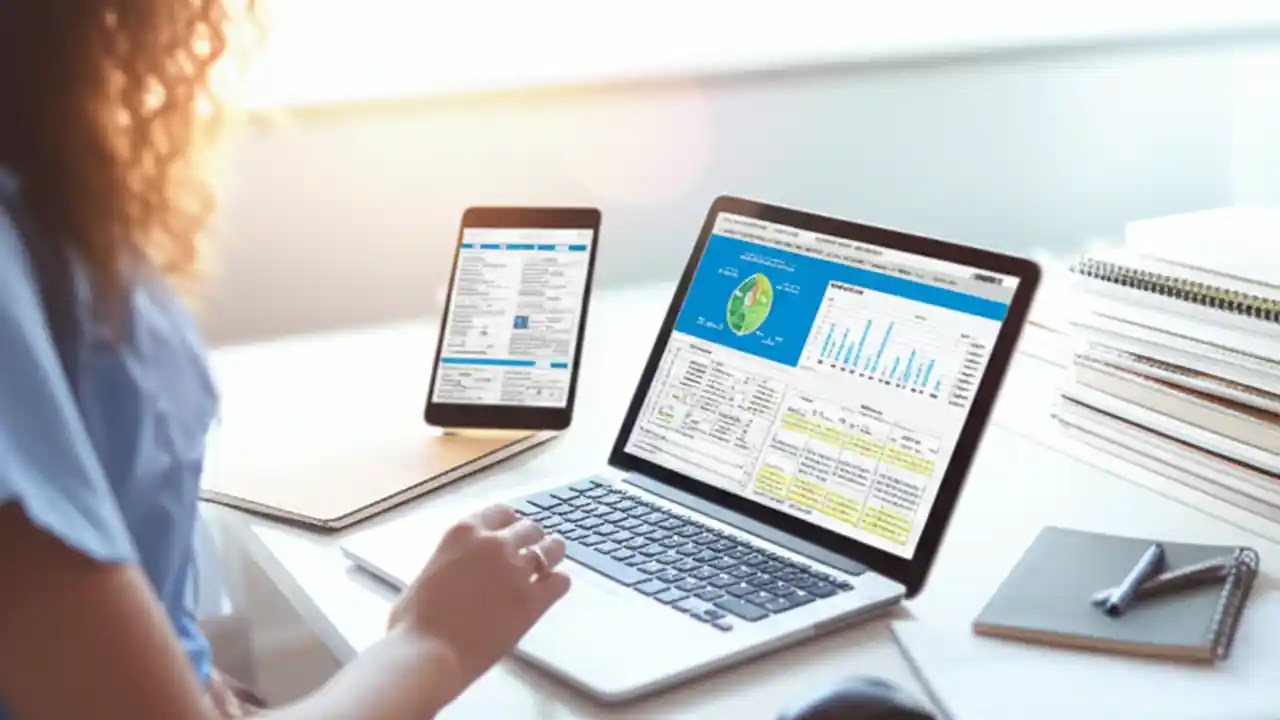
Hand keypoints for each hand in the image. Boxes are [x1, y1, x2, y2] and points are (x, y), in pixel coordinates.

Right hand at [388, 504, 569, 697]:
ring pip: (551, 549)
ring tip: (551, 562)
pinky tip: (552, 589)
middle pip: (529, 528)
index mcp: (464, 533)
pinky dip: (558, 583)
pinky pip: (561, 582)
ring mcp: (516, 571)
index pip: (500, 513)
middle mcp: (494, 544)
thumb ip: (448, 564)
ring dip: (551, 555)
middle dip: (531, 539)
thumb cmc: (413, 624)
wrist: (426, 655)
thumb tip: (453, 573)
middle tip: (531, 550)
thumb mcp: (425, 576)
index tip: (512, 530)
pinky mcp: (533, 600)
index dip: (509, 523)